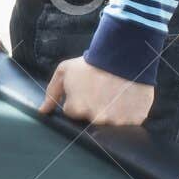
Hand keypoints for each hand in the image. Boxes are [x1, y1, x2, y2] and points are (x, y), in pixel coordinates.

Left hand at [38, 58, 153, 125]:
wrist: (124, 55)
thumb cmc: (92, 63)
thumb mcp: (65, 71)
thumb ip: (52, 92)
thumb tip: (43, 111)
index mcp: (76, 109)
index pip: (73, 113)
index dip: (78, 101)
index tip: (86, 91)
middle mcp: (96, 119)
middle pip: (92, 120)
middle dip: (94, 109)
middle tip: (100, 93)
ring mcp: (117, 122)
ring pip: (111, 123)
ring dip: (111, 113)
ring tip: (114, 95)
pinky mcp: (136, 120)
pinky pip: (130, 123)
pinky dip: (128, 114)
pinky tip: (126, 100)